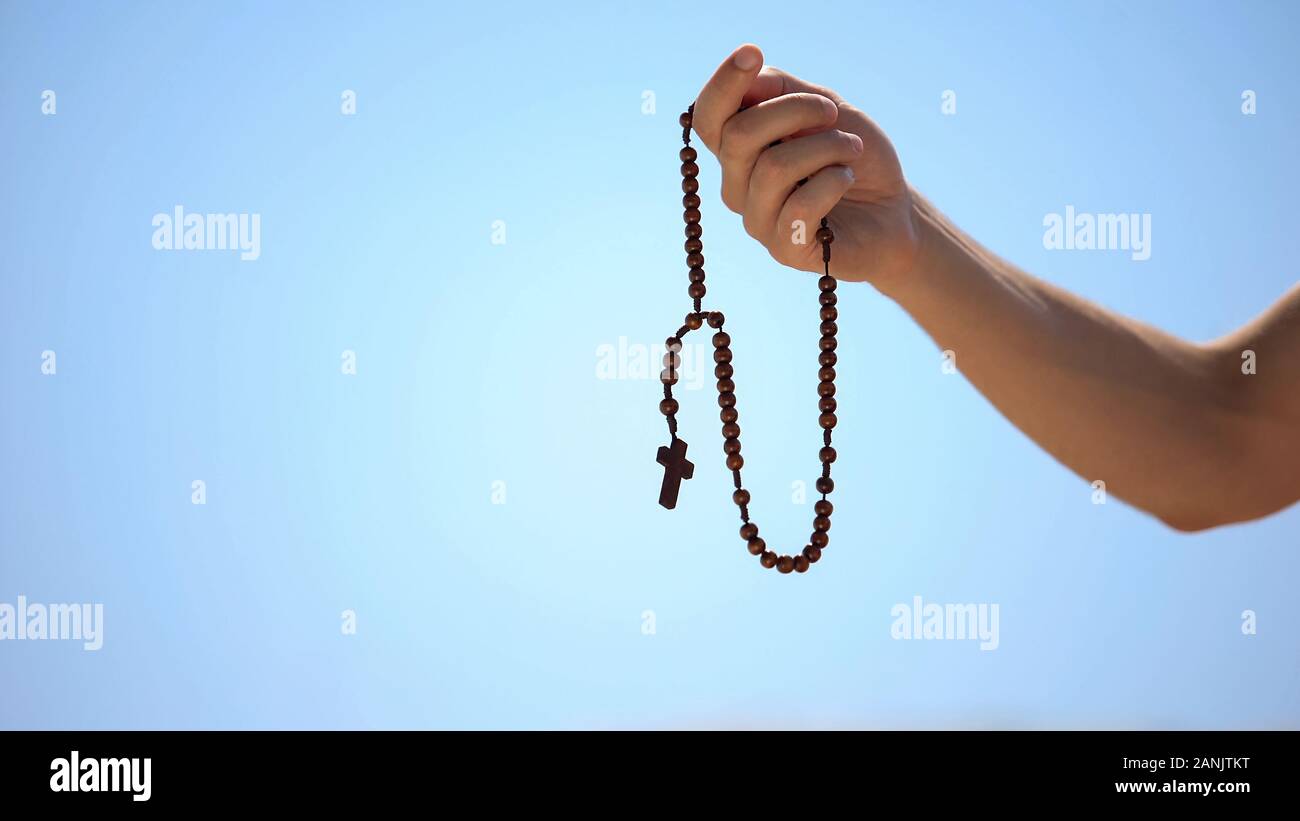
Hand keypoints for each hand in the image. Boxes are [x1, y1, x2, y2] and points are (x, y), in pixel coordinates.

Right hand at [690, 44, 918, 286]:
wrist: (892, 210)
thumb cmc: (854, 157)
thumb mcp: (825, 109)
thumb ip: (783, 90)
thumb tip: (750, 80)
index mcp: (739, 150)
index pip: (709, 117)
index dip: (723, 84)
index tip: (751, 53)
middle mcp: (738, 186)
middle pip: (738, 137)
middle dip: (794, 111)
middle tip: (832, 114)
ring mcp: (758, 220)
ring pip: (772, 169)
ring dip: (824, 148)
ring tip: (852, 150)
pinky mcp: (785, 250)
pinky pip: (799, 206)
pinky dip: (833, 181)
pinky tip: (848, 179)